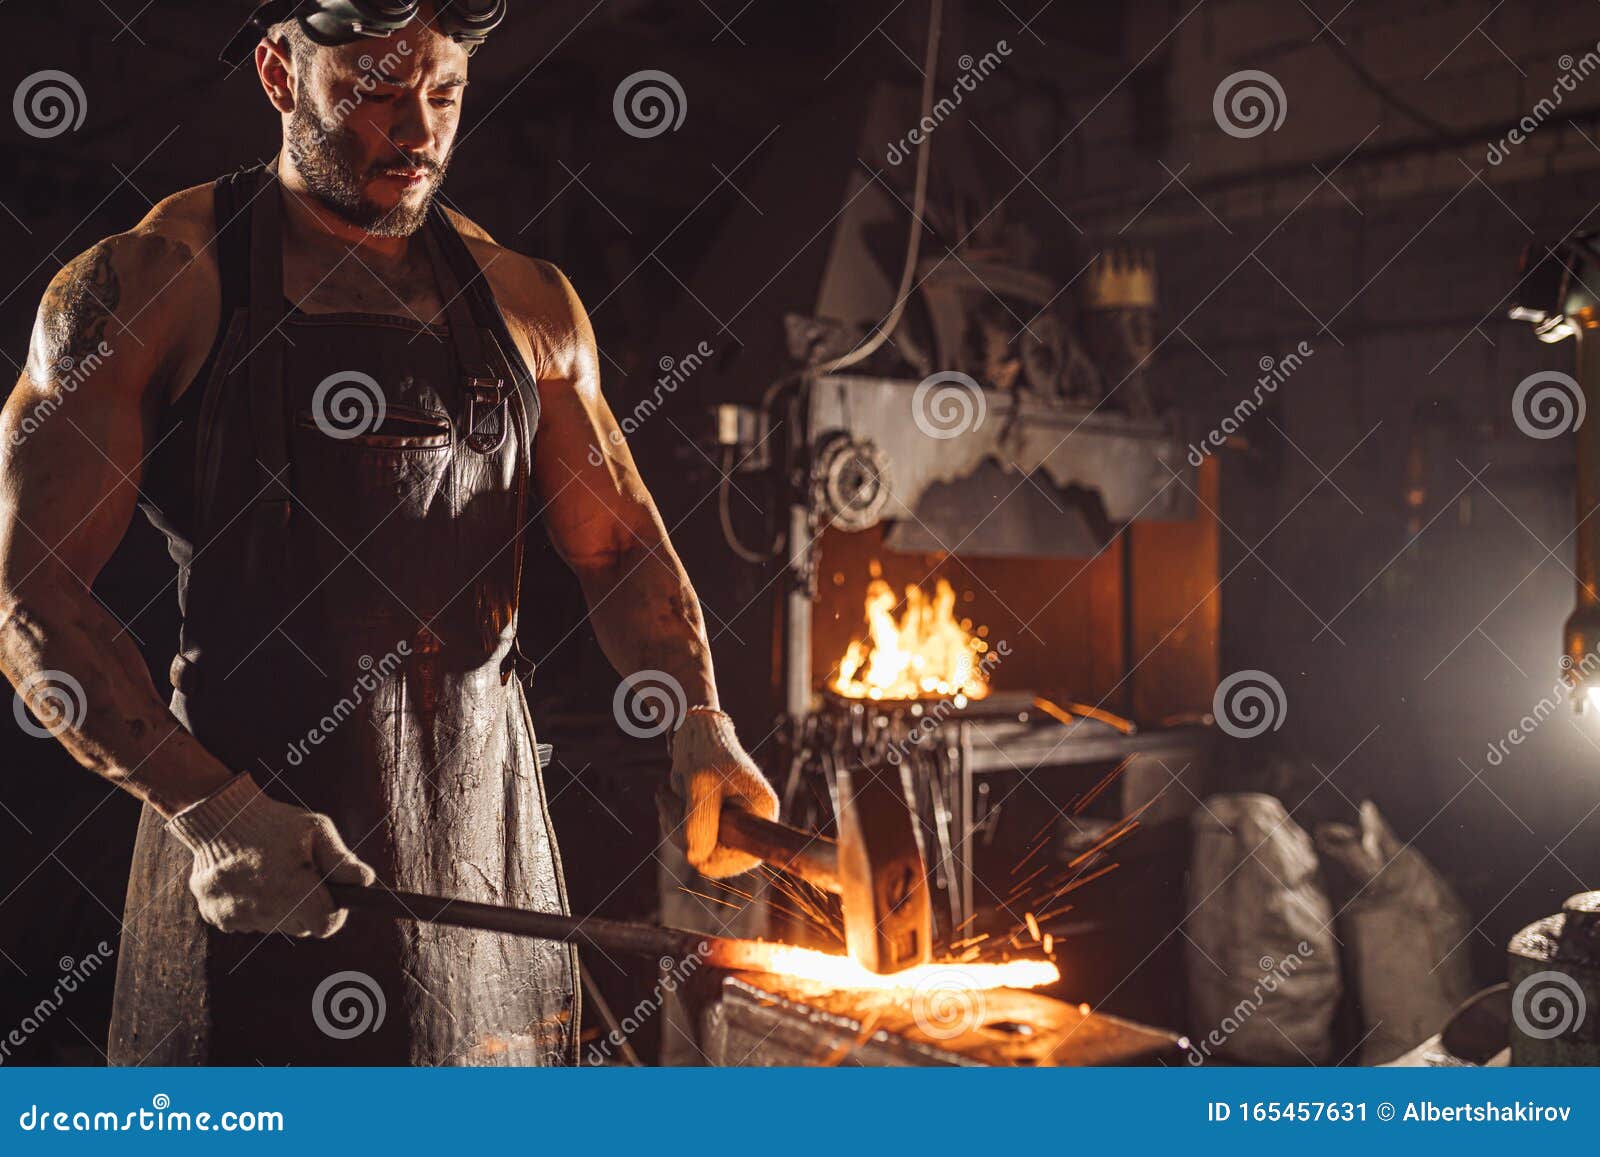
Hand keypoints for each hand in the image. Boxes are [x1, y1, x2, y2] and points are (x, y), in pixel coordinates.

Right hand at [166, 773, 375, 937]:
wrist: (218, 818)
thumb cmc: (275, 821)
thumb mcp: (316, 830)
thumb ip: (342, 860)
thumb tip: (366, 881)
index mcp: (294, 892)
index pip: (326, 925)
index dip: (333, 912)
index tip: (330, 894)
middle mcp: (265, 911)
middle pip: (301, 927)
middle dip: (307, 906)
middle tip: (299, 875)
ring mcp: (237, 917)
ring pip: (273, 925)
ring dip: (279, 907)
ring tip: (271, 873)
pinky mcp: (216, 918)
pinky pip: (246, 921)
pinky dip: (251, 906)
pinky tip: (248, 879)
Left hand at [670, 709, 778, 878]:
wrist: (694, 728)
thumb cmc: (703, 752)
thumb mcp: (700, 786)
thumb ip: (699, 824)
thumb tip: (696, 860)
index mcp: (762, 814)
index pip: (740, 858)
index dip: (710, 852)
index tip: (686, 821)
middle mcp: (753, 824)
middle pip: (713, 857)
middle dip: (683, 831)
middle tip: (666, 797)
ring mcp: (734, 824)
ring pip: (695, 849)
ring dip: (673, 822)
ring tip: (666, 791)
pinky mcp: (715, 822)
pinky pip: (688, 839)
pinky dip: (672, 821)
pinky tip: (667, 797)